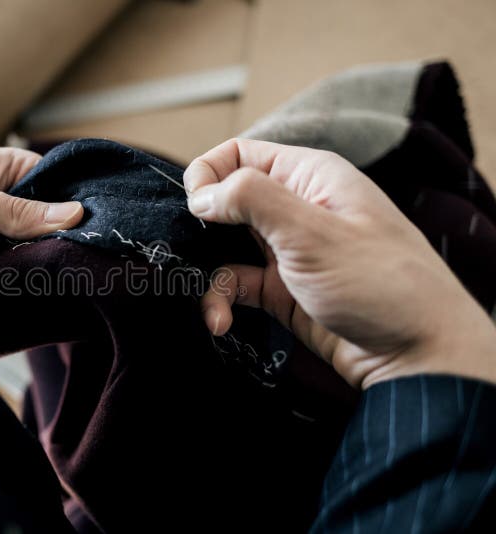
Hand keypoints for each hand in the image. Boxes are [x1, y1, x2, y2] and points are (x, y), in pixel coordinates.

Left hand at [0, 147, 82, 294]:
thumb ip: (11, 209)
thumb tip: (74, 214)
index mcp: (6, 173)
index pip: (58, 184)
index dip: (78, 203)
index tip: (103, 227)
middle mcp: (7, 207)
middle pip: (52, 226)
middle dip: (62, 243)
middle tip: (84, 263)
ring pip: (36, 258)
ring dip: (41, 270)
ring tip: (66, 285)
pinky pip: (15, 283)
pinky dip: (21, 290)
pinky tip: (39, 300)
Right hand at [185, 138, 495, 388]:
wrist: (415, 355)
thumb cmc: (380, 283)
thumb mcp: (313, 231)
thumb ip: (252, 199)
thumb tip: (200, 195)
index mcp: (307, 176)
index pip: (239, 154)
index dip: (208, 175)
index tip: (193, 208)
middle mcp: (293, 209)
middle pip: (225, 202)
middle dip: (200, 229)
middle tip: (188, 253)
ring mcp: (285, 251)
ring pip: (223, 248)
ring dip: (207, 273)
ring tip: (209, 303)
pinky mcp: (279, 290)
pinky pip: (234, 285)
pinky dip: (220, 301)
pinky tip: (220, 322)